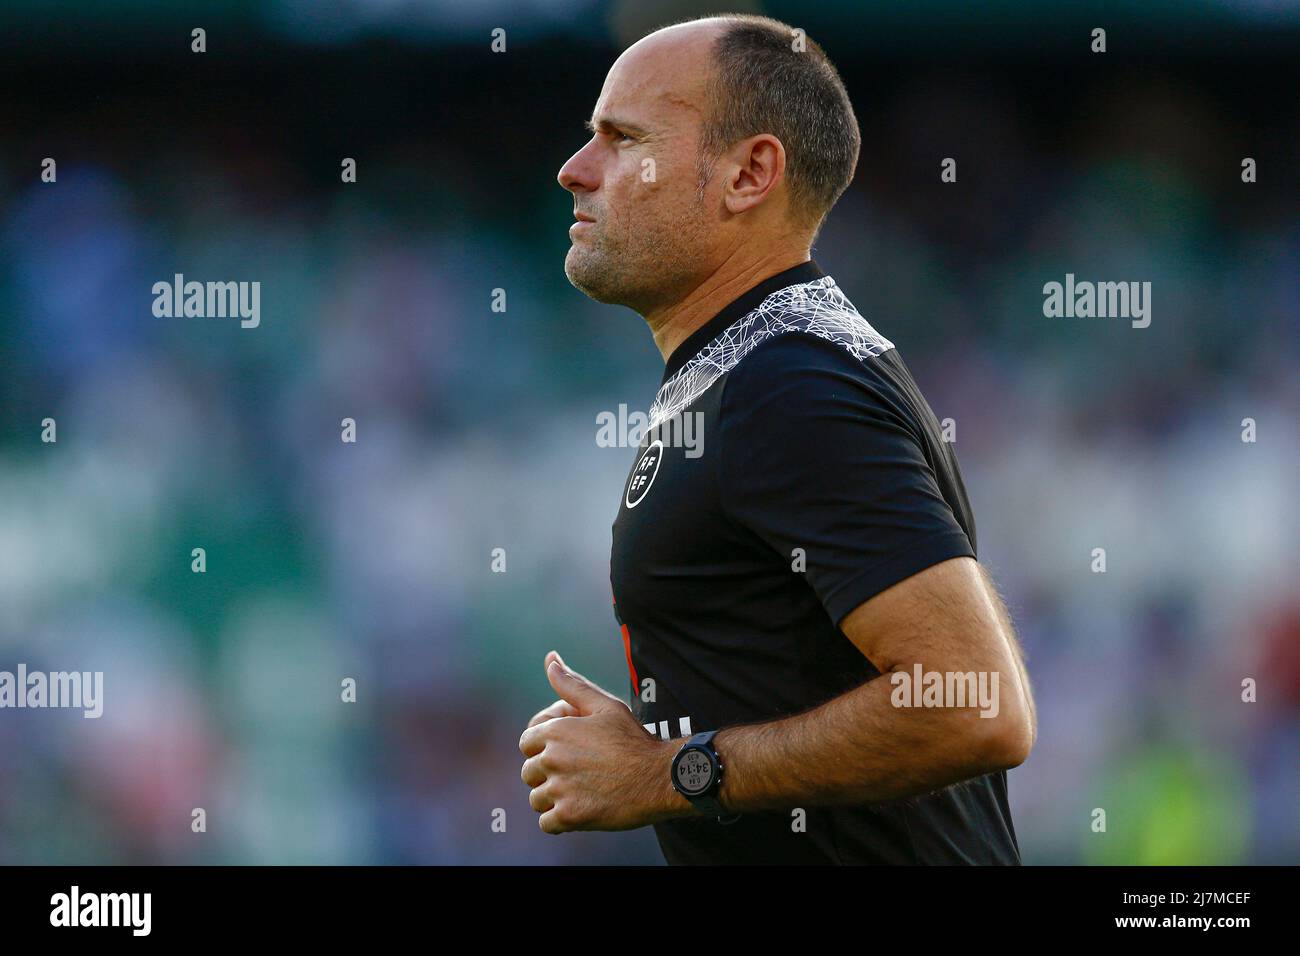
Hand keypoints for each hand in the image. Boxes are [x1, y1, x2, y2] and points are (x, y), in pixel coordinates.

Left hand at [519, 651, 685, 832]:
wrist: (660, 777)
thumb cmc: (633, 739)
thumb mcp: (605, 706)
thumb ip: (572, 684)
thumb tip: (550, 660)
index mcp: (555, 731)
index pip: (526, 743)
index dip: (544, 748)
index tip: (567, 753)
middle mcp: (552, 758)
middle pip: (529, 772)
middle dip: (547, 775)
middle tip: (578, 774)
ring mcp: (559, 789)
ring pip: (536, 799)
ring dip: (553, 799)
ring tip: (580, 792)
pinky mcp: (570, 816)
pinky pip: (548, 824)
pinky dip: (561, 821)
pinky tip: (580, 810)